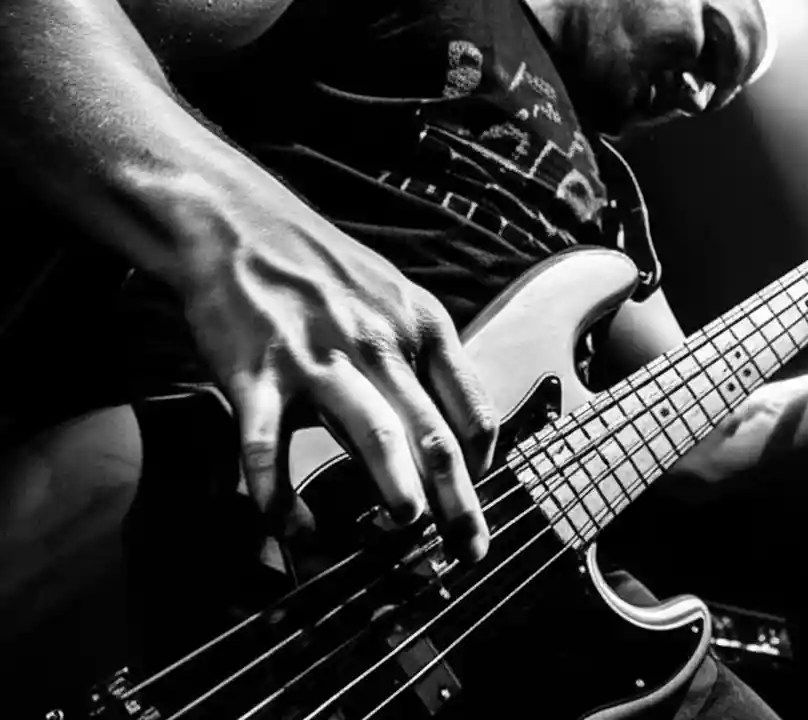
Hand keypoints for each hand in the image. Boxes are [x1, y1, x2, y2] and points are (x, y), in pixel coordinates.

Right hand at [183, 210, 495, 561]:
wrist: (235, 225)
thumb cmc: (321, 268)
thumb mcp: (395, 296)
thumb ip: (426, 355)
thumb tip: (458, 424)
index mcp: (421, 325)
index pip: (473, 409)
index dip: (483, 464)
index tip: (475, 495)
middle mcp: (379, 344)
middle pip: (435, 434)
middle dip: (459, 501)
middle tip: (468, 548)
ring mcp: (318, 360)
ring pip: (374, 435)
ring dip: (398, 488)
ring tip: (408, 527)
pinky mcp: (256, 376)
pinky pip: (270, 450)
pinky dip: (281, 500)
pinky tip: (296, 532)